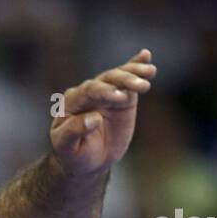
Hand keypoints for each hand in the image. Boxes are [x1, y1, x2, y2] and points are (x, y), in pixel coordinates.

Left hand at [50, 49, 156, 177]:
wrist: (87, 162)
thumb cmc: (73, 154)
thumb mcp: (66, 147)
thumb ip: (74, 131)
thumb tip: (93, 118)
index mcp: (71, 102)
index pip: (89, 90)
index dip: (105, 91)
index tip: (120, 98)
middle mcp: (88, 93)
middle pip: (106, 80)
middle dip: (124, 80)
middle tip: (140, 86)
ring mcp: (105, 93)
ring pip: (119, 77)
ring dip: (134, 73)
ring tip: (150, 72)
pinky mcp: (121, 98)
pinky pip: (128, 81)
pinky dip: (136, 66)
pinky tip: (146, 55)